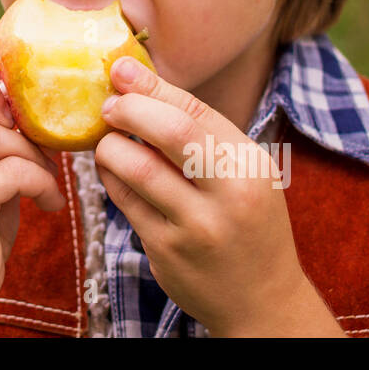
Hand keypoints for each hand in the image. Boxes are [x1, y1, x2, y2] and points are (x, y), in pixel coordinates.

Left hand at [94, 57, 342, 336]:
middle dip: (128, 109)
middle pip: (169, 132)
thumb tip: (135, 80)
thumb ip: (199, 131)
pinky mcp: (166, 251)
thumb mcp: (242, 172)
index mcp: (250, 165)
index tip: (121, 69)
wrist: (261, 300)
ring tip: (107, 140)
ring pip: (136, 168)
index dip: (152, 86)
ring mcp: (196, 226)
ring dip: (110, 146)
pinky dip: (110, 178)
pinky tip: (111, 170)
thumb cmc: (247, 220)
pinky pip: (125, 202)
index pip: (195, 111)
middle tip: (108, 106)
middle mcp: (229, 194)